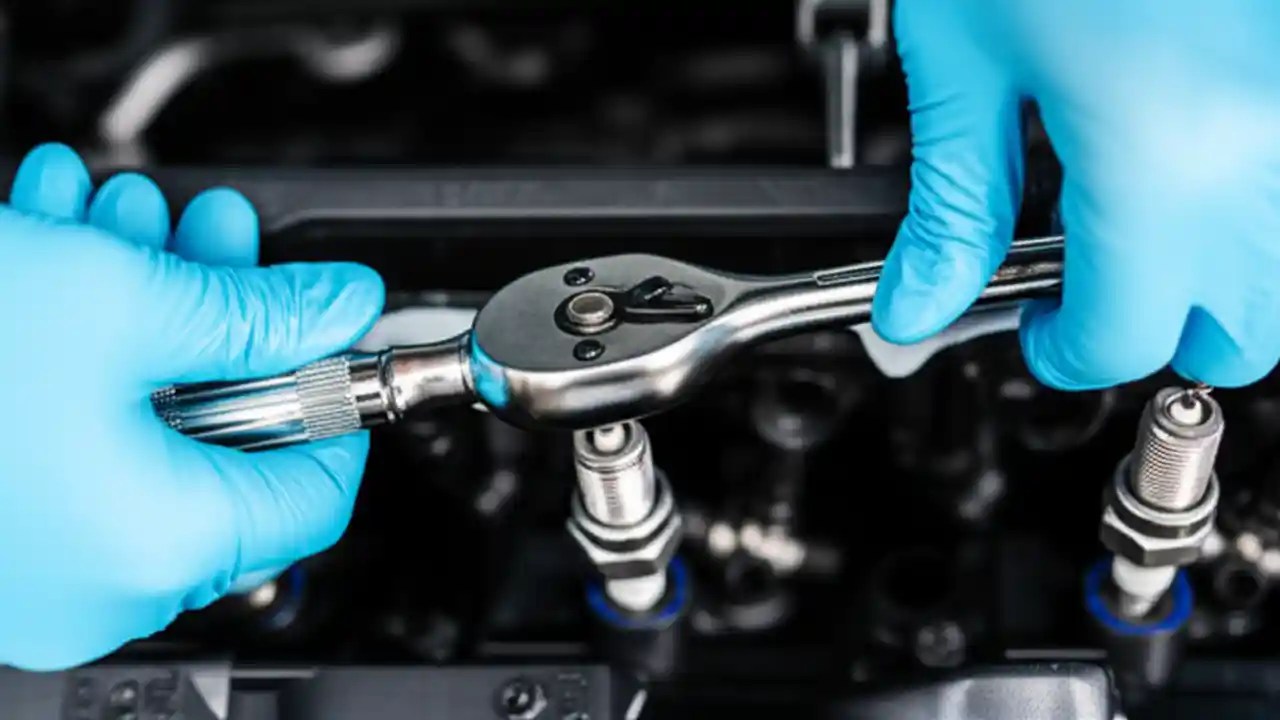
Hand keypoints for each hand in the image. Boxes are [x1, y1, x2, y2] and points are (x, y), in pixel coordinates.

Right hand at [0, 144, 384, 669]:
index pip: (316, 491)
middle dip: (224, 323)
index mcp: (159, 545)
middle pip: (220, 444)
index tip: (329, 336)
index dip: (334, 401)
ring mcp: (37, 570)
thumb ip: (259, 310)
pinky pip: (70, 448)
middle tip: (220, 245)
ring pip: (137, 432)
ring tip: (125, 226)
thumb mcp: (118, 300)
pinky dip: (80, 363)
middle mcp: (101, 583)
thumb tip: (336, 305)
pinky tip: (64, 265)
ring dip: (145, 320)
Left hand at [872, 0, 1279, 388]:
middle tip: (1077, 286)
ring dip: (1208, 275)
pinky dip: (1235, 199)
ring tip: (1124, 211)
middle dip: (1151, 334)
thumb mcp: (963, 56)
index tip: (1030, 327)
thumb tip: (919, 301)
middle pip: (1241, 337)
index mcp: (1165, 154)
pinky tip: (1165, 145)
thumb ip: (953, 201)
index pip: (1124, 341)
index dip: (1058, 353)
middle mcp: (1265, 140)